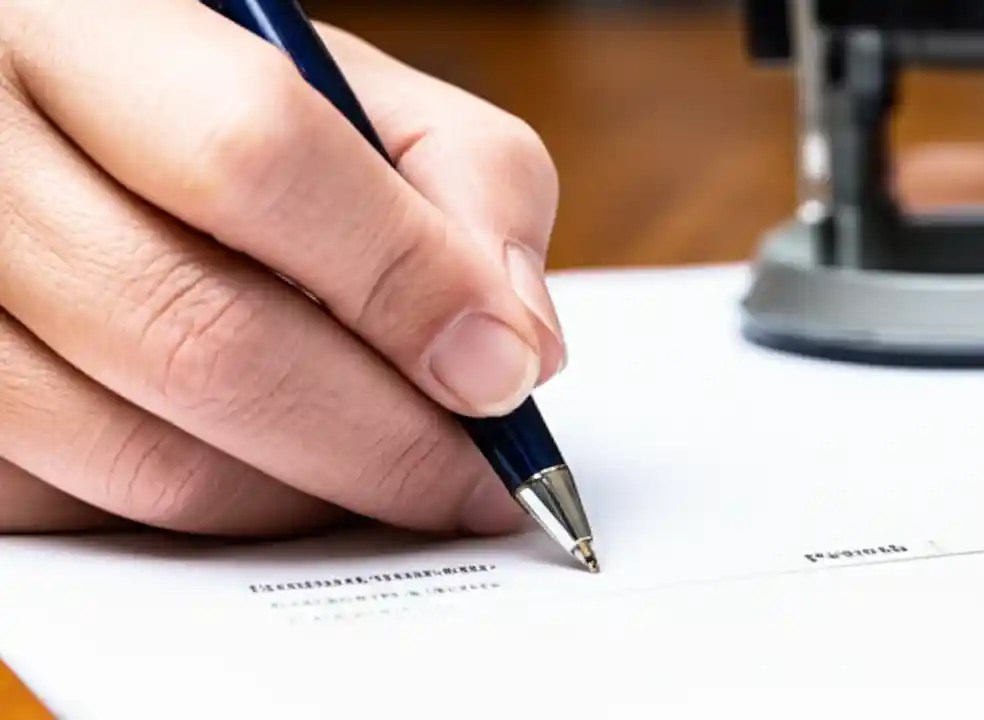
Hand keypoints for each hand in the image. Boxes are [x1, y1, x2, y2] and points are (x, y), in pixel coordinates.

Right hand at [0, 2, 564, 535]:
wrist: (33, 133)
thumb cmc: (205, 112)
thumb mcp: (342, 90)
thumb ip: (463, 178)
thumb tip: (518, 348)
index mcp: (80, 28)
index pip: (254, 155)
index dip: (405, 282)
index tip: (506, 375)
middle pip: (200, 336)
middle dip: (382, 440)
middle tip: (476, 480)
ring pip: (140, 458)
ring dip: (304, 496)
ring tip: (381, 472)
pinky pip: (82, 517)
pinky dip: (207, 518)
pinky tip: (263, 469)